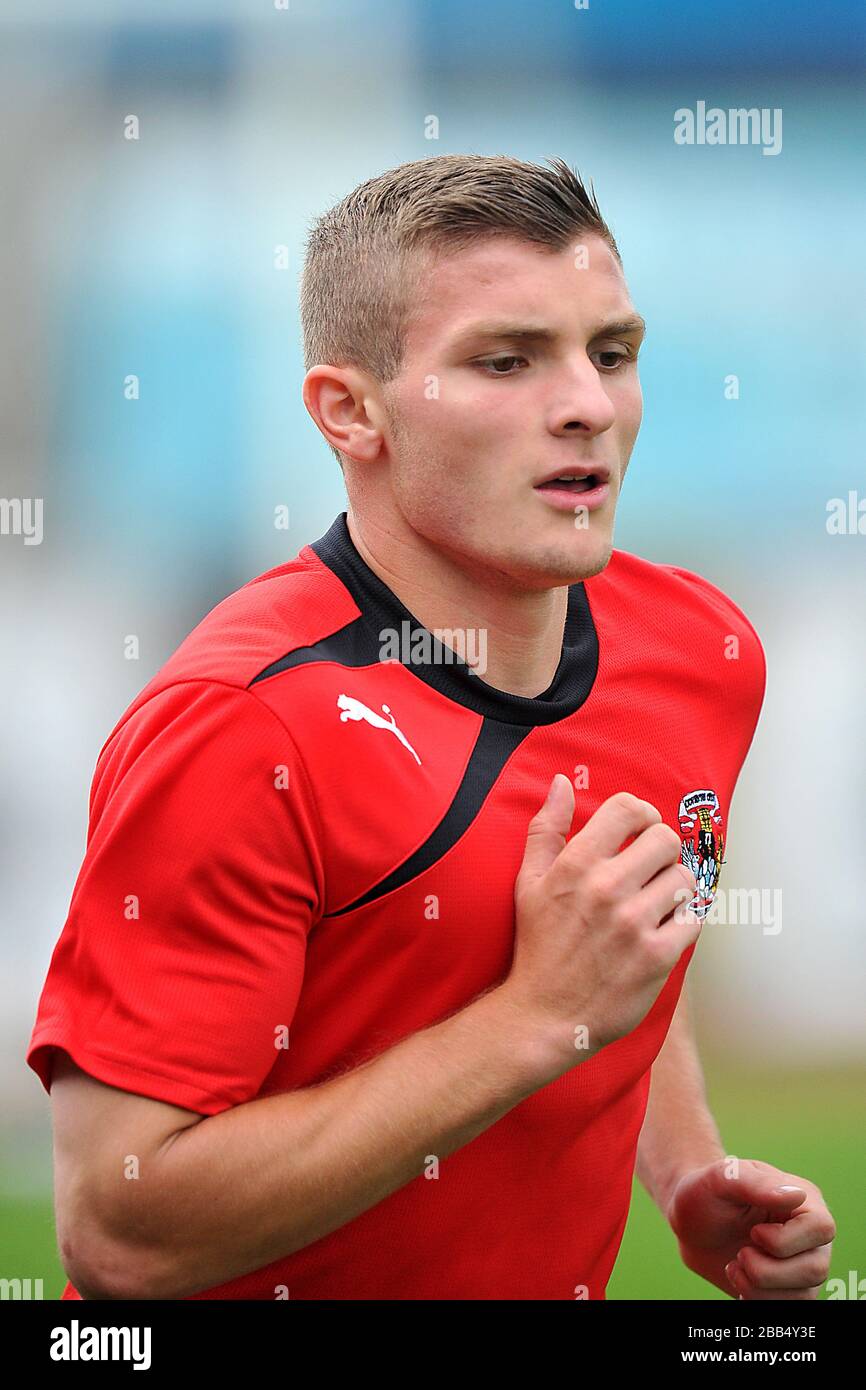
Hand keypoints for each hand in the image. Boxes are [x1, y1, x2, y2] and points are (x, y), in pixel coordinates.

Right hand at [507, 780, 700, 1076]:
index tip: (640, 830)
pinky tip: (663, 929)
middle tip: (649, 870)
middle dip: (661, 851)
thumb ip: (546, 829)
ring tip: (654, 903)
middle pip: (665, 839)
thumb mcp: (529, 883)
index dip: (642, 814)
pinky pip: (693, 918)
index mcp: (576, 865)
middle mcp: (607, 889)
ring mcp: (635, 924)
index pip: (628, 810)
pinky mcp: (657, 956)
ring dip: (673, 887)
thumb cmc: (537, 946)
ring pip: (683, 877)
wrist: (544, 1015)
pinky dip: (683, 921)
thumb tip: (562, 783)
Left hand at [667, 1158, 835, 1298]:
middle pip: (815, 1269)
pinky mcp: (790, 1289)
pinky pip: (789, 1309)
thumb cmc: (707, 1193)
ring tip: (736, 1265)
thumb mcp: (722, 1177)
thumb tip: (796, 1195)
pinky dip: (757, 1299)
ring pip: (803, 1295)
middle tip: (740, 1253)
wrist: (691, 1225)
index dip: (785, 1239)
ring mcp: (803, 1264)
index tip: (753, 1233)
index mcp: (805, 1200)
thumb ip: (756, 1182)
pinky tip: (741, 1279)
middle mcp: (811, 1236)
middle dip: (767, 1269)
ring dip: (758, 1287)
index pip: (821, 1228)